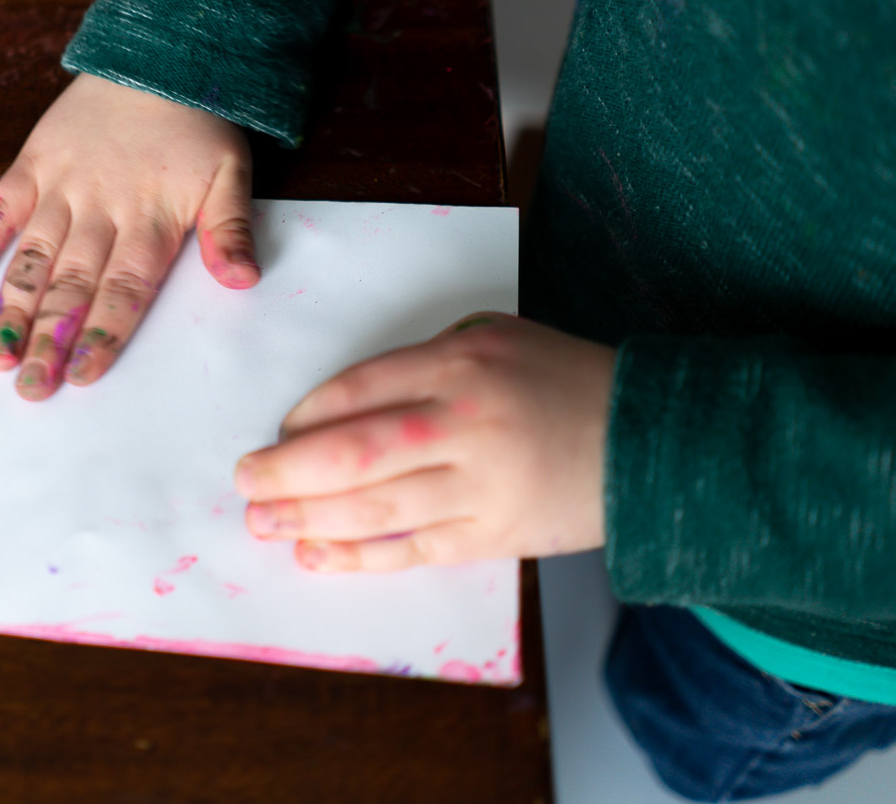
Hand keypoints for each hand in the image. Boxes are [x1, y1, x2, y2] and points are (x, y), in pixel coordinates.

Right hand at [0, 73, 259, 399]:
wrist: (157, 56)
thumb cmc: (197, 124)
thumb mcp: (232, 172)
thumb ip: (231, 229)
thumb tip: (243, 281)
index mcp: (150, 219)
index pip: (124, 288)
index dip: (103, 333)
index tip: (81, 375)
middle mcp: (100, 210)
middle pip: (72, 285)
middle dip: (49, 340)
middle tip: (29, 389)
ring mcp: (61, 188)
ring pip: (32, 258)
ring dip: (11, 309)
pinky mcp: (32, 165)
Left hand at [235, 314, 614, 570]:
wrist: (650, 441)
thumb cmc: (563, 381)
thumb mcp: (497, 339)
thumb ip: (425, 361)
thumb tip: (341, 404)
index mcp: (460, 363)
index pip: (359, 388)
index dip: (306, 415)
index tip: (276, 432)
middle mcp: (464, 423)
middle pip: (353, 452)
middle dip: (287, 472)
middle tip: (245, 483)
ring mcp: (479, 486)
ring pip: (374, 508)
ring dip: (308, 520)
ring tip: (264, 523)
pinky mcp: (493, 535)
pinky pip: (411, 550)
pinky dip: (359, 557)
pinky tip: (317, 555)